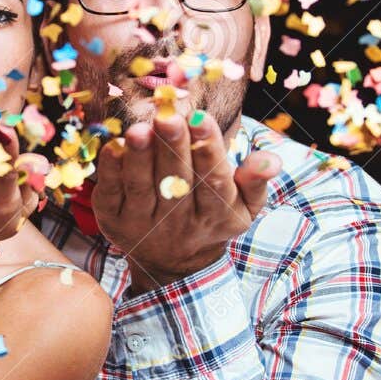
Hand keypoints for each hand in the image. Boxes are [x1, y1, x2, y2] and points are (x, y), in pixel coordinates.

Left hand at [91, 110, 280, 292]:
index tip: (202, 118)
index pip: (213, 180)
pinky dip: (110, 170)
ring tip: (139, 129)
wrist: (174, 263)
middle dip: (172, 146)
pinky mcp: (112, 220)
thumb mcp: (244, 206)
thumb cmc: (212, 218)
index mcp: (215, 214)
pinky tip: (113, 146)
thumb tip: (271, 160)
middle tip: (168, 116)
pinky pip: (110, 193)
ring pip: (141, 187)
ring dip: (139, 157)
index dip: (207, 149)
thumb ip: (256, 181)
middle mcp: (178, 222)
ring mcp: (142, 223)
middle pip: (175, 180)